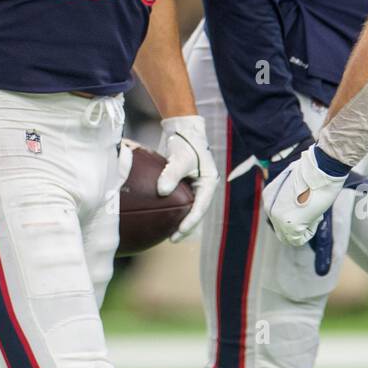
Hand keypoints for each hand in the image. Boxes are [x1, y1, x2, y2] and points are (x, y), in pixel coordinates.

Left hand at [154, 115, 217, 241]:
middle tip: (171, 238)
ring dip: (178, 219)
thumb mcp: (180, 158)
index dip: (189, 223)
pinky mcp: (184, 183)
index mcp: (208, 183)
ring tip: (165, 232)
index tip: (178, 233)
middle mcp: (203, 187)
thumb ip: (171, 174)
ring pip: (186, 207)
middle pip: (195, 211)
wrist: (182, 129)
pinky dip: (171, 207)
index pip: (200, 208)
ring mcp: (194, 186)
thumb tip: (162, 191)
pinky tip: (159, 214)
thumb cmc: (185, 142)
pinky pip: (178, 199)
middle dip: (184, 226)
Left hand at [262, 139, 351, 246]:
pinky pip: (299, 239)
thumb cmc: (313, 172)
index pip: (278, 218)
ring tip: (312, 210)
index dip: (296, 215)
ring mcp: (278, 218)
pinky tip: (314, 214)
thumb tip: (297, 206)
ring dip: (304, 228)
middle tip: (310, 209)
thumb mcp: (295, 182)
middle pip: (282, 231)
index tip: (306, 204)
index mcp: (269, 197)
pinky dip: (310, 230)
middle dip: (298, 224)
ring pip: (290, 237)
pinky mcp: (289, 225)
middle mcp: (269, 208)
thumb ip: (289, 197)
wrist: (321, 168)